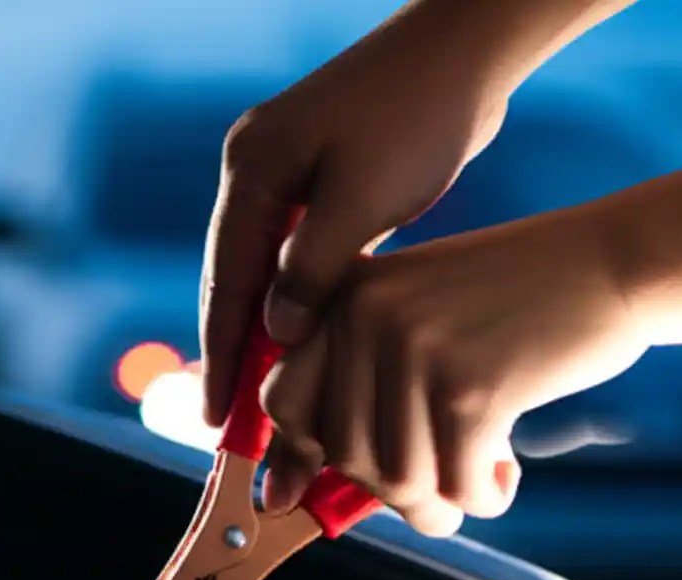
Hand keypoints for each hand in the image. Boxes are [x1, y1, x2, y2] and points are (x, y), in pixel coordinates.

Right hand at [199, 2, 509, 427]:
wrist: (462, 53)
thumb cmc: (417, 116)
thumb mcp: (362, 195)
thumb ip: (313, 267)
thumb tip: (276, 334)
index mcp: (253, 171)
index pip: (225, 280)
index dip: (221, 355)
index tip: (219, 418)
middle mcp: (257, 174)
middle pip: (236, 281)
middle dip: (236, 354)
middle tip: (235, 425)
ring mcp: (288, 177)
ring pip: (268, 274)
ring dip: (271, 336)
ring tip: (270, 400)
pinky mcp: (323, 183)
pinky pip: (299, 259)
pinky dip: (302, 304)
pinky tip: (311, 344)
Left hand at [259, 209, 649, 535]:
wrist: (611, 262)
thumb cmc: (513, 302)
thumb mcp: (414, 318)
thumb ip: (353, 389)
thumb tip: (278, 495)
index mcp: (344, 296)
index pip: (283, 401)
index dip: (310, 452)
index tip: (359, 472)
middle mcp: (366, 318)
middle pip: (344, 454)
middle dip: (395, 488)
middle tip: (444, 477)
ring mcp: (416, 350)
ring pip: (398, 480)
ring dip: (441, 503)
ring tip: (478, 478)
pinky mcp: (472, 389)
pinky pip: (455, 487)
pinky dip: (481, 499)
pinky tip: (506, 473)